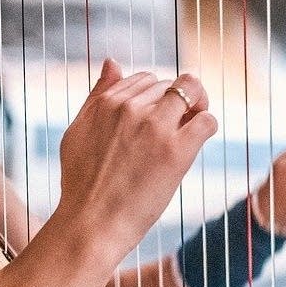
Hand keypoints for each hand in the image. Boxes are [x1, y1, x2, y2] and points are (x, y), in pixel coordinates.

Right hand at [48, 60, 217, 266]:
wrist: (90, 225)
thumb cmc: (82, 185)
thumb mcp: (78, 131)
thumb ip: (97, 95)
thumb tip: (113, 61)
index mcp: (107, 102)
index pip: (145, 79)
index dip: (156, 96)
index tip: (158, 117)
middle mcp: (131, 108)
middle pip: (170, 85)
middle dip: (177, 102)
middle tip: (177, 127)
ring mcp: (154, 127)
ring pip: (191, 93)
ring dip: (197, 107)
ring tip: (190, 130)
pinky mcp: (176, 150)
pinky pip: (206, 120)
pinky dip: (207, 126)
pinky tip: (197, 142)